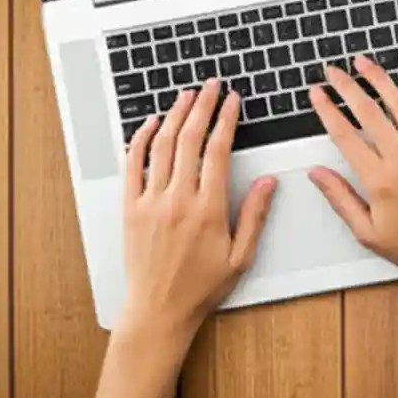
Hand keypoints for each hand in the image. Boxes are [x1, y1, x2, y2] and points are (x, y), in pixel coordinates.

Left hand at [119, 79, 276, 340]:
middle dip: (202, 106)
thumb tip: (267, 182)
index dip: (226, 120)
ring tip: (186, 96)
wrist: (158, 311)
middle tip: (211, 86)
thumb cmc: (200, 287)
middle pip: (189, 139)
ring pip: (161, 146)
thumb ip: (254, 216)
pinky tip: (149, 124)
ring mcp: (150, 202)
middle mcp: (177, 200)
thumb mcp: (241, 256)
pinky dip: (140, 139)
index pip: (217, 150)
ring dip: (174, 115)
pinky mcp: (130, 208)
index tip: (232, 101)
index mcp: (208, 210)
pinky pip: (132, 165)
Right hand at [307, 56, 397, 286]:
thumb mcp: (368, 231)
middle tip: (333, 71)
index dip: (327, 110)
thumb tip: (317, 173)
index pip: (345, 135)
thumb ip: (340, 198)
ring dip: (380, 79)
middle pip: (368, 112)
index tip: (317, 94)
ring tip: (364, 63)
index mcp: (379, 181)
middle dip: (347, 87)